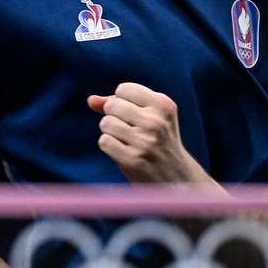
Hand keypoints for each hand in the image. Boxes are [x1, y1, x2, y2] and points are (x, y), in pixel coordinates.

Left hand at [87, 83, 207, 183]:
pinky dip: (109, 146)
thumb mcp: (150, 116)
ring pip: (106, 123)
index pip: (124, 89)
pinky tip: (123, 152)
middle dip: (114, 116)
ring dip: (110, 132)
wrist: (176, 178)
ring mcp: (145, 142)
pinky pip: (104, 141)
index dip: (122, 101)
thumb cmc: (158, 141)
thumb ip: (120, 103)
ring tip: (128, 142)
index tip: (134, 115)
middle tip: (131, 130)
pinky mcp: (133, 160)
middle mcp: (156, 122)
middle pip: (112, 105)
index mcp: (163, 105)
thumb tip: (90, 100)